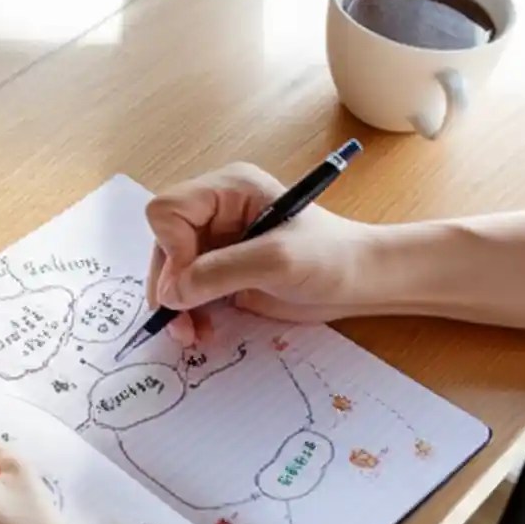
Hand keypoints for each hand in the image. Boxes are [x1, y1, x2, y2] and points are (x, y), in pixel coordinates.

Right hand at [145, 162, 379, 343]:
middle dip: (169, 285)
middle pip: (163, 244)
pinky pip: (186, 290)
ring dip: (175, 305)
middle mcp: (215, 211)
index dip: (170, 247)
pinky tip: (201, 330)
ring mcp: (216, 242)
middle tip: (181, 323)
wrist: (361, 282)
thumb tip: (170, 294)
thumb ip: (219, 273)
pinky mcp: (220, 271)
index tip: (189, 282)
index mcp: (227, 189)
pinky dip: (187, 313)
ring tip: (191, 334)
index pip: (168, 210)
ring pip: (170, 271)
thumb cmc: (330, 258)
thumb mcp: (276, 261)